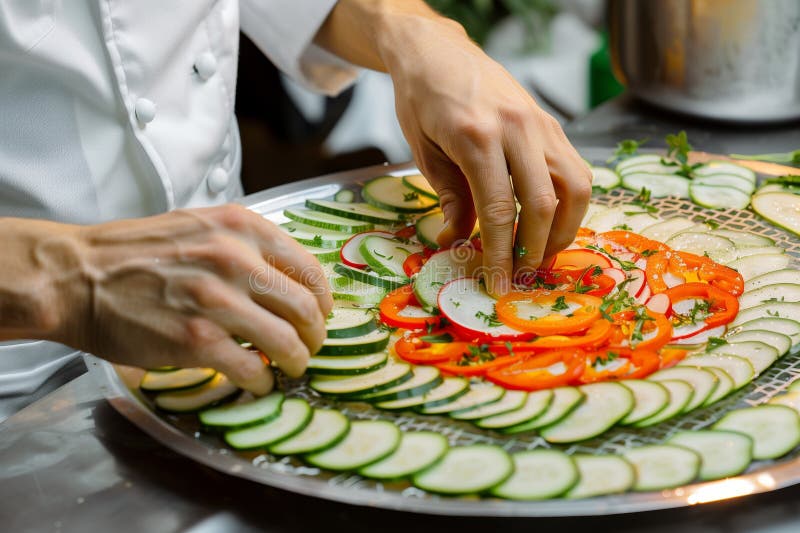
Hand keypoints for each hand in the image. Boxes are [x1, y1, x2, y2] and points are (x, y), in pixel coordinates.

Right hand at [27, 205, 332, 394]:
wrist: (78, 275)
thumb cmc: (136, 253)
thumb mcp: (201, 228)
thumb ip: (246, 247)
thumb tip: (287, 281)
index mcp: (242, 227)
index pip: (309, 269)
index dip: (324, 300)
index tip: (322, 314)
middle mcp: (236, 259)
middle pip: (307, 308)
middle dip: (315, 336)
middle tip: (310, 347)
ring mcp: (218, 300)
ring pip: (288, 342)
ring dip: (296, 361)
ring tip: (290, 367)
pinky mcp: (197, 340)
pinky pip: (252, 369)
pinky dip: (262, 380)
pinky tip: (257, 380)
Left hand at [316, 1, 592, 295]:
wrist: (436, 50)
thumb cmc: (422, 99)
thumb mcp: (423, 152)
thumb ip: (448, 199)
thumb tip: (456, 242)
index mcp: (476, 136)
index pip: (498, 210)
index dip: (501, 254)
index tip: (498, 284)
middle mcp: (517, 128)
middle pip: (545, 204)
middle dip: (535, 250)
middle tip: (520, 276)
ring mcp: (541, 123)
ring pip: (574, 188)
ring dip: (562, 230)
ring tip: (540, 254)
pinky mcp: (552, 123)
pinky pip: (575, 170)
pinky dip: (569, 204)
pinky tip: (550, 222)